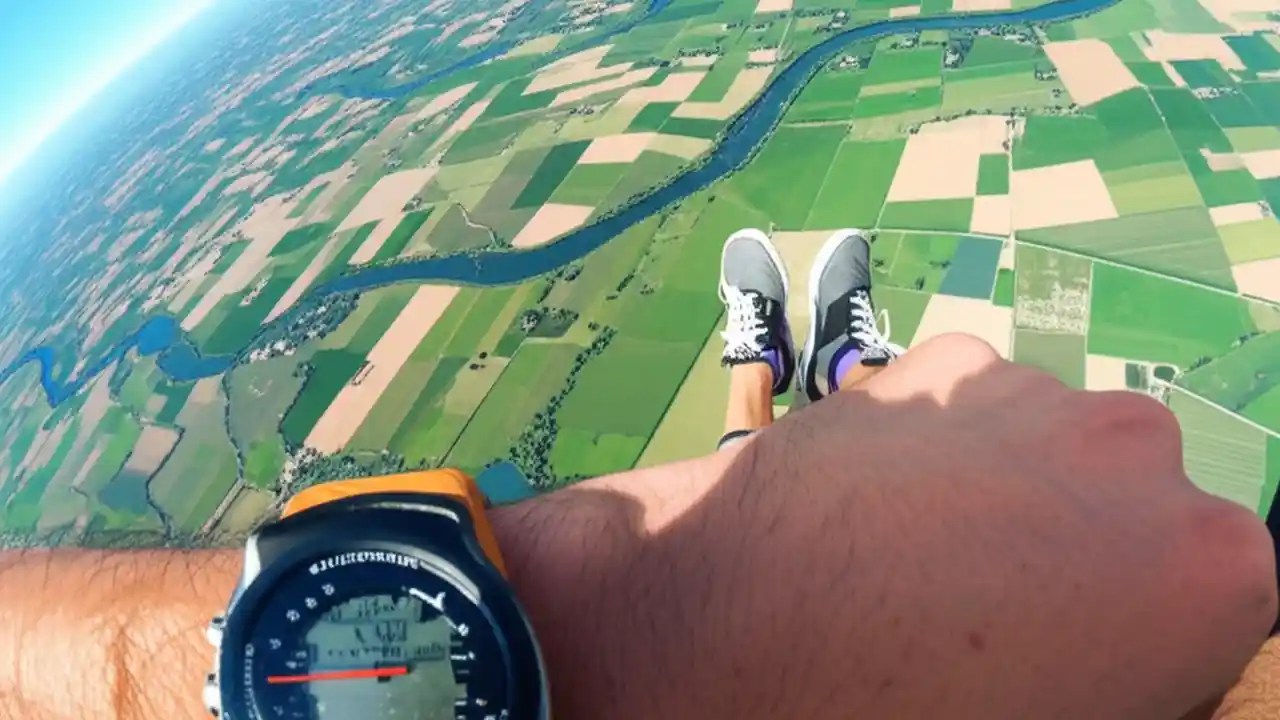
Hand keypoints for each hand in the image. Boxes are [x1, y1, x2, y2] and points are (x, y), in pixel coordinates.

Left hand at [497, 333, 1276, 718]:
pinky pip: (971, 407)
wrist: (732, 636)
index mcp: (1211, 569)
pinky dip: (941, 445)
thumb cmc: (906, 708)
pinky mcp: (943, 357)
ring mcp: (1040, 391)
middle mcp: (1143, 455)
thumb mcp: (1058, 719)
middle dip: (1079, 549)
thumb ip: (1112, 672)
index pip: (1206, 597)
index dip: (1131, 634)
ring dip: (1008, 489)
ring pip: (1051, 447)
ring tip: (912, 560)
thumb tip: (1081, 642)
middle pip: (1134, 508)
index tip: (1072, 658)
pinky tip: (874, 503)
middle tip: (987, 614)